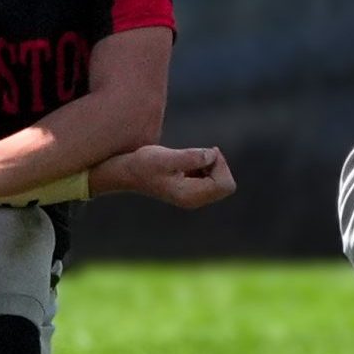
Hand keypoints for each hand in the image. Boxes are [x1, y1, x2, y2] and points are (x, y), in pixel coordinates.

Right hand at [97, 145, 235, 209]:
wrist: (126, 171)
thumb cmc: (142, 163)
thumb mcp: (164, 157)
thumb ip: (190, 157)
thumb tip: (212, 155)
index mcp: (190, 195)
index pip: (224, 184)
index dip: (220, 165)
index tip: (204, 153)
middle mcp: (194, 200)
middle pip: (227, 185)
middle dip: (219, 165)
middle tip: (200, 153)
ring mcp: (194, 196)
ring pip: (221, 181)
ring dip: (211, 165)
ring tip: (189, 158)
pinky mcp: (192, 189)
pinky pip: (212, 178)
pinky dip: (206, 166)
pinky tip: (188, 162)